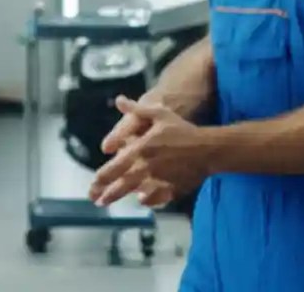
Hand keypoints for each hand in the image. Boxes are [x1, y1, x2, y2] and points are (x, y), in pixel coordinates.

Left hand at [89, 97, 209, 206]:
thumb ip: (137, 109)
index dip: (105, 174)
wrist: (208, 148)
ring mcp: (161, 179)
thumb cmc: (182, 130)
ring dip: (120, 197)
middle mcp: (149, 166)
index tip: (95, 180)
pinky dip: (149, 200)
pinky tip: (142, 201)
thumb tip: (119, 100)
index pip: (119, 164)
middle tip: (95, 199)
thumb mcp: (160, 114)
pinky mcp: (174, 188)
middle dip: (108, 192)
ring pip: (136, 191)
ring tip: (106, 202)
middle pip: (124, 182)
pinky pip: (159, 197)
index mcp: (144, 148)